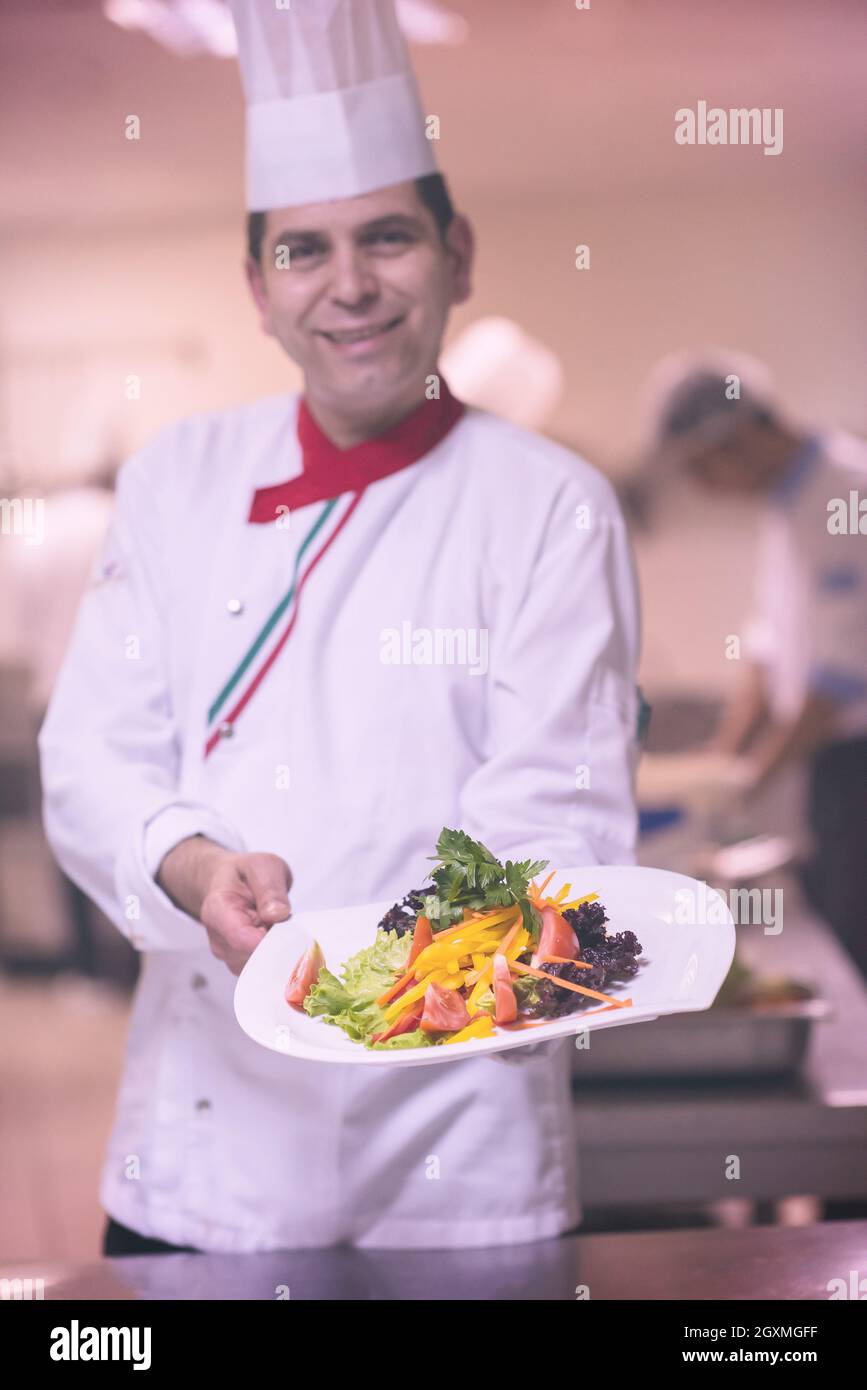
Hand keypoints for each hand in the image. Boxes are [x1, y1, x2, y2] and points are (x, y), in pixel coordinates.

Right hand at [158, 837, 292, 975]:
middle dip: (276, 942)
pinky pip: (263, 969)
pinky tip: (274, 936)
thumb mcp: (263, 866)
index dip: (268, 939)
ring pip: (260, 966)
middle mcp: (218, 939)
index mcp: (218, 911)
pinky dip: (275, 956)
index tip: (285, 926)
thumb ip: (270, 888)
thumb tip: (278, 914)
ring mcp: (228, 955)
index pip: (241, 938)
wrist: (228, 882)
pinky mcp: (240, 964)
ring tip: (276, 925)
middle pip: (253, 957)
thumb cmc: (245, 874)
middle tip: (283, 920)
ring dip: (277, 949)